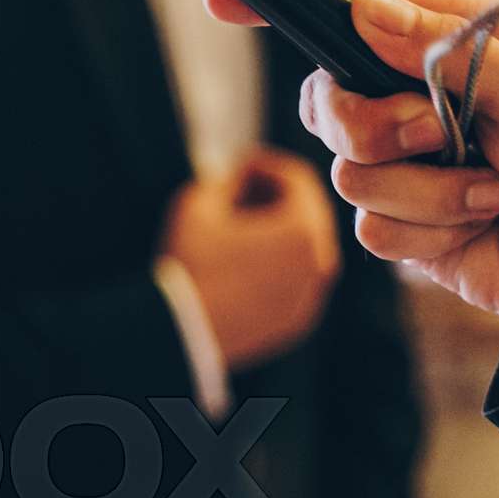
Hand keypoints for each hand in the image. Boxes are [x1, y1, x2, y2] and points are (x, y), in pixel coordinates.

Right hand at [163, 148, 341, 369]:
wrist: (178, 333)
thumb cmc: (188, 263)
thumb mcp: (198, 202)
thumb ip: (226, 180)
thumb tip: (237, 178)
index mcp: (305, 228)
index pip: (298, 179)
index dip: (266, 164)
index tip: (240, 163)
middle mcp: (321, 262)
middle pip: (306, 215)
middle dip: (275, 199)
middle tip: (240, 194)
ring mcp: (311, 296)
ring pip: (303, 251)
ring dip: (276, 235)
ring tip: (236, 232)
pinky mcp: (296, 323)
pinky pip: (294, 284)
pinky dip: (275, 270)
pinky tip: (239, 267)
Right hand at [207, 0, 498, 312]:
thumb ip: (447, 46)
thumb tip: (362, 10)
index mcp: (454, 47)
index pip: (354, 11)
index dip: (286, 5)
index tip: (225, 4)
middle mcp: (422, 104)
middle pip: (326, 101)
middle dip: (366, 121)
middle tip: (431, 130)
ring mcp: (412, 170)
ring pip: (344, 174)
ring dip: (419, 187)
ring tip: (491, 188)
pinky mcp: (412, 232)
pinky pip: (368, 231)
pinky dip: (425, 230)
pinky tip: (480, 223)